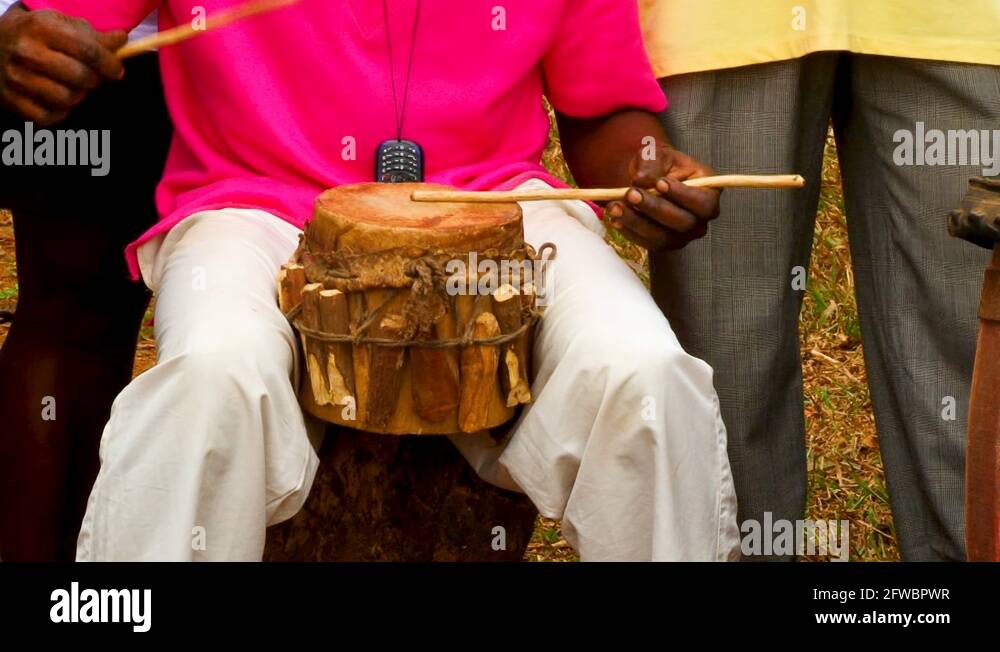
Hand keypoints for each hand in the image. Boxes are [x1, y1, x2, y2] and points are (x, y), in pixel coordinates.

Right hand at [0, 3, 126, 124]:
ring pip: (67, 99)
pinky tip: (58, 98)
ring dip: (78, 96)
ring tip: (74, 86)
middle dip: (94, 80)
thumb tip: (121, 40)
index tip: (117, 70)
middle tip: (93, 77)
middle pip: (81, 77)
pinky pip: (49, 117)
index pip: (88, 51)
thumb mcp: (57, 23)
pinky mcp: (10, 100)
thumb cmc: (32, 33)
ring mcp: (15, 78)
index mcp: (40, 27)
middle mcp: (26, 52)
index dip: (110, 64)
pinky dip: (60, 111)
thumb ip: (90, 34)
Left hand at [606, 141, 720, 250]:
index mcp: (709, 192)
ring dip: (637, 222)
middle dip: (654, 208)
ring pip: (663, 237)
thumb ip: (652, 163)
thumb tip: (641, 180)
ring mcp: (682, 236)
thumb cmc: (659, 165)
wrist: (645, 180)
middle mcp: (699, 220)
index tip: (660, 183)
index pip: (703, 202)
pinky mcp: (662, 244)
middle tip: (631, 193)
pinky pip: (647, 243)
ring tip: (615, 206)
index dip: (682, 195)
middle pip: (683, 223)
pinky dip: (629, 231)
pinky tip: (615, 219)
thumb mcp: (657, 155)